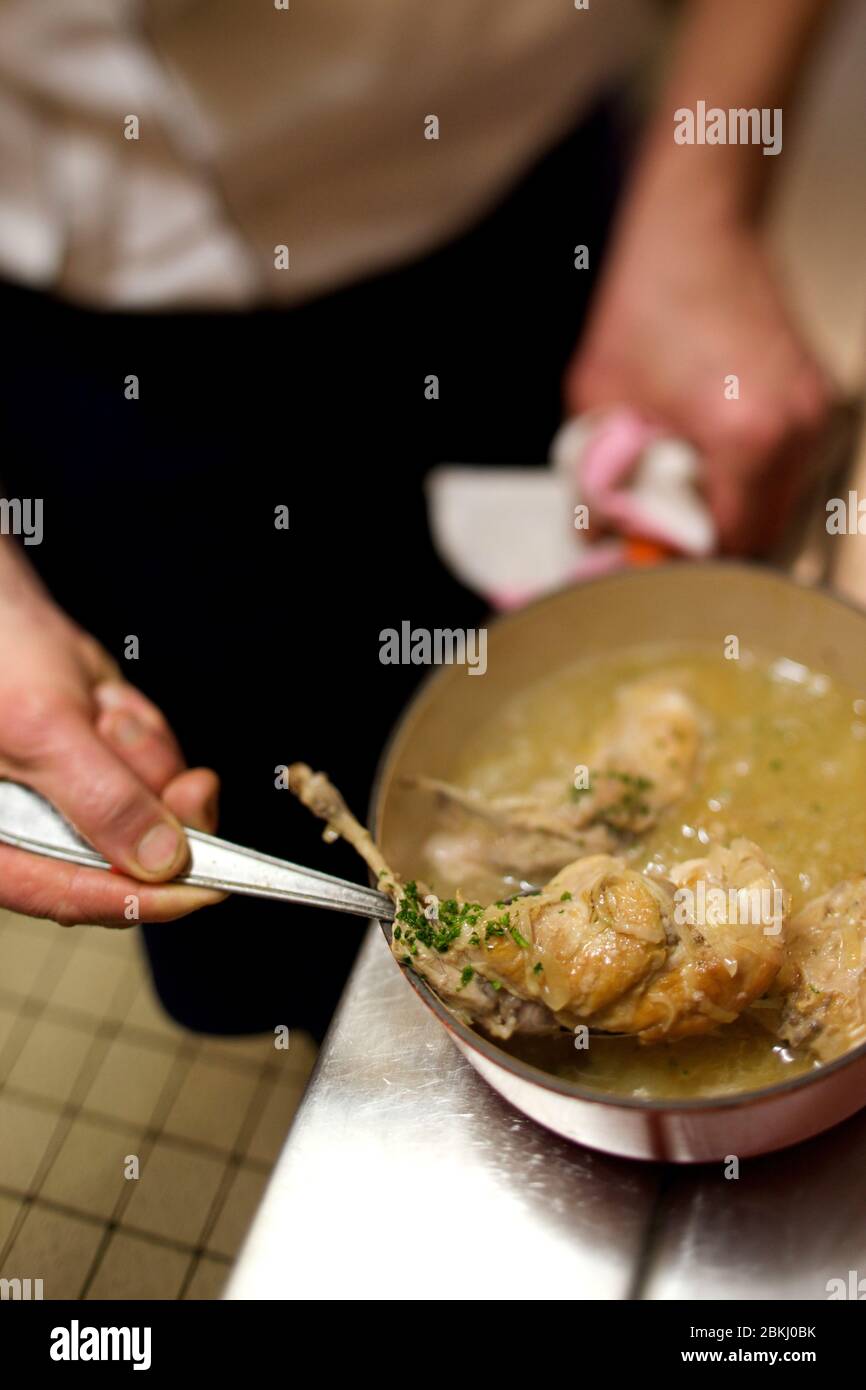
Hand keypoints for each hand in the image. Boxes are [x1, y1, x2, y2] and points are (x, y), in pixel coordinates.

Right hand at [0, 570, 221, 925]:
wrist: (3, 606)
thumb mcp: (41, 726)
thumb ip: (100, 798)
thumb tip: (159, 861)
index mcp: (0, 845)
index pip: (69, 895)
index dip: (143, 899)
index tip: (208, 887)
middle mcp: (34, 834)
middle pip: (125, 856)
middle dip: (145, 792)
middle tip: (137, 742)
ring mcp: (74, 802)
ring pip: (153, 807)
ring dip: (142, 750)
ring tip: (98, 708)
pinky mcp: (103, 770)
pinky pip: (157, 768)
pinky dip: (145, 731)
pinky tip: (105, 701)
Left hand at [565, 213, 833, 552]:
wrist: (697, 230)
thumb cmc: (648, 303)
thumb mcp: (599, 404)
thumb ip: (600, 482)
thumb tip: (605, 538)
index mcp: (747, 438)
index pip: (727, 545)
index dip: (682, 563)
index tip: (647, 558)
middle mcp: (796, 430)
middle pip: (761, 533)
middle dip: (708, 543)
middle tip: (660, 535)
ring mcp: (816, 413)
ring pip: (779, 504)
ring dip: (731, 511)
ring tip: (681, 491)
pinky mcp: (818, 399)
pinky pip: (788, 467)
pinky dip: (750, 479)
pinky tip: (708, 459)